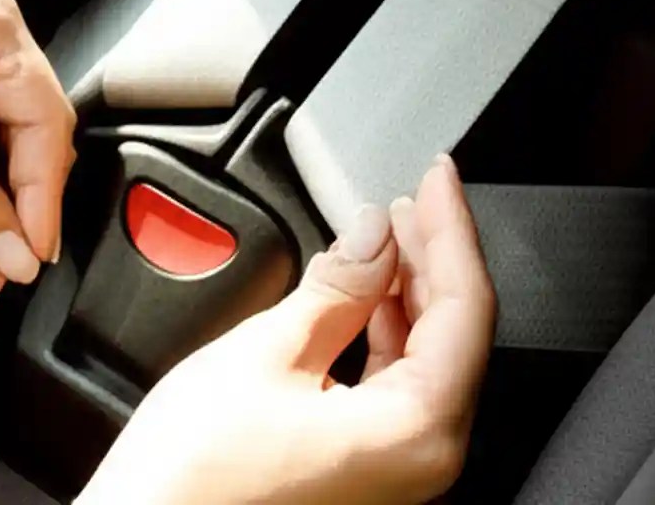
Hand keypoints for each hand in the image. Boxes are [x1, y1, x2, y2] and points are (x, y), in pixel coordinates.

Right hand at [77, 156, 495, 503]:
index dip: (449, 229)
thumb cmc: (190, 478)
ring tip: (385, 236)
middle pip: (454, 333)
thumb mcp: (263, 353)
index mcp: (415, 432)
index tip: (437, 179)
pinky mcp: (364, 470)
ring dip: (407, 292)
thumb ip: (334, 288)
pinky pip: (397, 387)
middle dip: (431, 257)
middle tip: (410, 197)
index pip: (464, 307)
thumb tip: (371, 236)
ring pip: (428, 359)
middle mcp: (421, 461)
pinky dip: (385, 333)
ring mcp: (395, 470)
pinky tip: (364, 298)